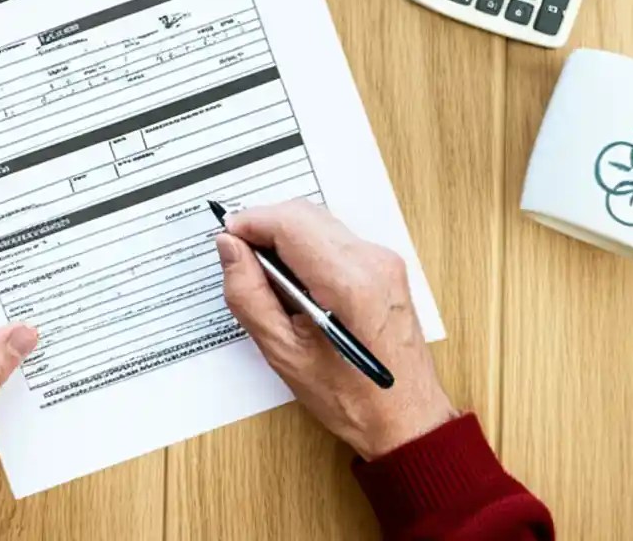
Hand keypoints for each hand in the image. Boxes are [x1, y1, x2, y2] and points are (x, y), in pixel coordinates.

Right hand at [214, 200, 455, 459]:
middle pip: (303, 214)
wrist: (406, 417)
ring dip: (285, 237)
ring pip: (319, 222)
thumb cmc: (351, 397)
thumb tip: (229, 249)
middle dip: (264, 227)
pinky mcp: (387, 267)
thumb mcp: (283, 351)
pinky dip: (307, 248)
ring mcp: (384, 261)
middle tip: (241, 261)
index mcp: (347, 283)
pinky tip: (297, 284)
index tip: (226, 240)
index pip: (288, 222)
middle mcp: (371, 262)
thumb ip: (248, 294)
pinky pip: (336, 238)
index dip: (249, 223)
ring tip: (269, 279)